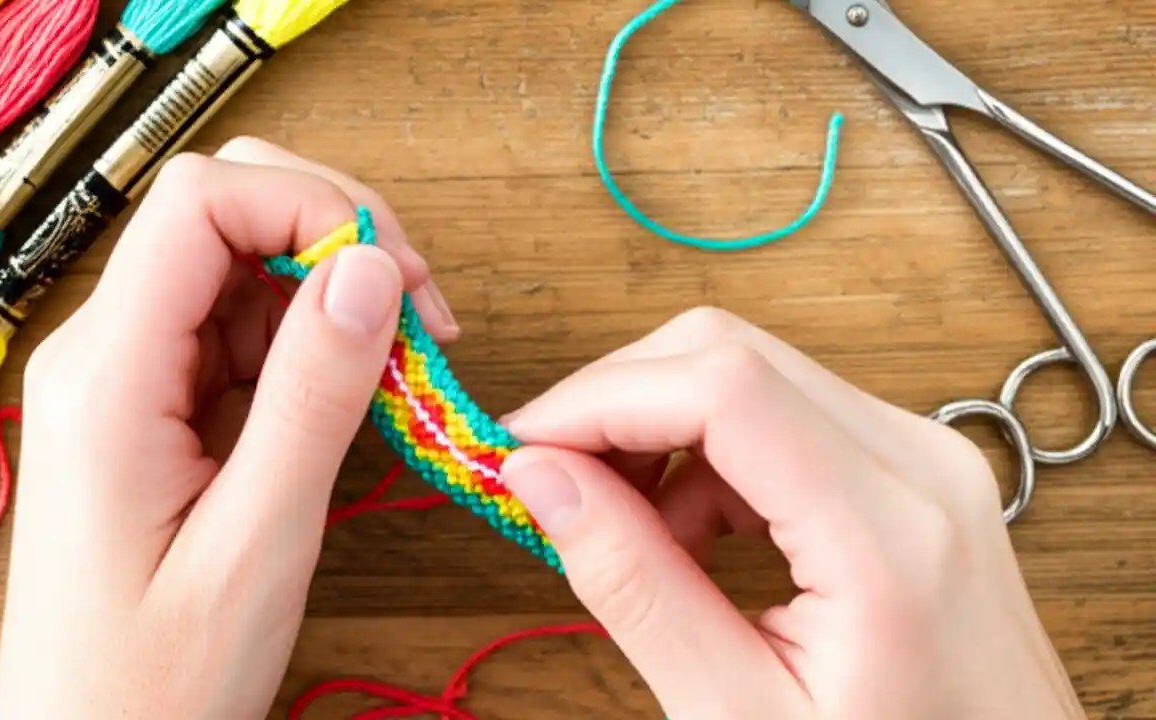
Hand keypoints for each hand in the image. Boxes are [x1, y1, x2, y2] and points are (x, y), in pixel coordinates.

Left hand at [0, 138, 455, 717]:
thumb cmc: (155, 678)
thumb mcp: (257, 540)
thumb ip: (312, 395)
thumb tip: (370, 267)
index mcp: (108, 375)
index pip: (202, 203)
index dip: (312, 205)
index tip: (397, 274)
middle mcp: (104, 355)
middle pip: (220, 214)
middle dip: (332, 233)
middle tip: (415, 308)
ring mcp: (125, 378)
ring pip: (238, 270)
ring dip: (330, 295)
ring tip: (398, 367)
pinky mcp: (151, 406)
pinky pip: (235, 333)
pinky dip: (306, 344)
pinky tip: (351, 391)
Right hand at [500, 307, 1084, 719]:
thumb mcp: (737, 714)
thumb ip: (634, 587)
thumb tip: (539, 479)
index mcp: (889, 531)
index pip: (723, 386)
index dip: (600, 399)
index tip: (519, 445)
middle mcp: (920, 462)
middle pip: (730, 352)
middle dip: (616, 403)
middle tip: (548, 478)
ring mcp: (922, 456)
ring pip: (750, 374)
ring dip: (657, 431)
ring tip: (620, 529)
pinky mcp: (909, 467)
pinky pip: (781, 416)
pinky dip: (706, 461)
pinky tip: (684, 537)